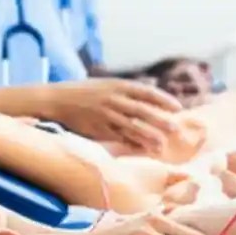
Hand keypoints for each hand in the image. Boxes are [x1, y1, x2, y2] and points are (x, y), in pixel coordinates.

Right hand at [50, 79, 183, 153]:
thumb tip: (151, 94)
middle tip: (176, 129)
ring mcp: (105, 115)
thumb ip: (127, 90)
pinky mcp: (97, 129)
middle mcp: (113, 99)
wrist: (57, 100)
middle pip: (142, 111)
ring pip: (131, 127)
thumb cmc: (85, 92)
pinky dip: (131, 144)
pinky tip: (142, 150)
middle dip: (160, 120)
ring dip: (148, 137)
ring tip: (161, 146)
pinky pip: (118, 137)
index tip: (178, 108)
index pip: (146, 92)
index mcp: (118, 85)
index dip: (163, 100)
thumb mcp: (107, 84)